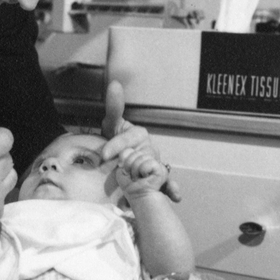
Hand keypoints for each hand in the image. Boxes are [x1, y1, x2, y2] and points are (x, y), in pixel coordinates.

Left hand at [100, 81, 181, 202]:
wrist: (117, 162)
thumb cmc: (115, 141)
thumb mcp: (111, 125)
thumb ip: (113, 108)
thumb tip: (115, 83)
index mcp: (139, 134)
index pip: (129, 138)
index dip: (116, 145)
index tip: (103, 154)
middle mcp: (150, 149)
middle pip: (144, 156)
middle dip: (132, 164)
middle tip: (119, 171)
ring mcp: (155, 164)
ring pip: (157, 170)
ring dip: (154, 177)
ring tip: (147, 185)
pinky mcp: (158, 179)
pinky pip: (168, 184)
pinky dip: (173, 189)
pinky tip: (176, 196)